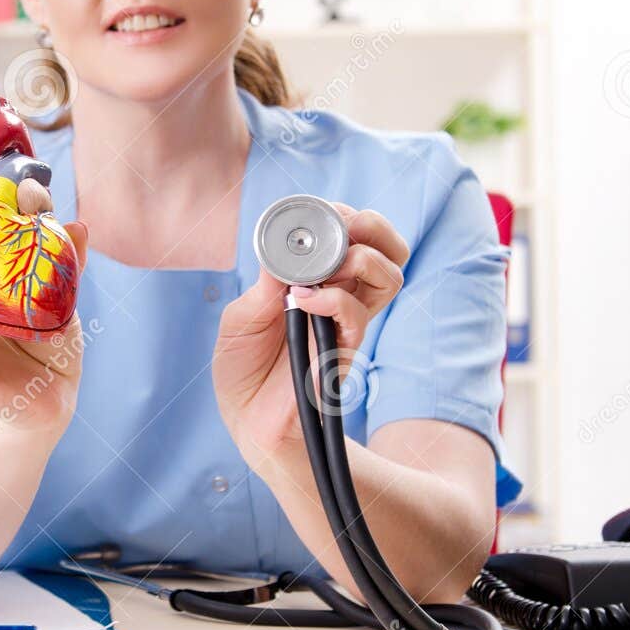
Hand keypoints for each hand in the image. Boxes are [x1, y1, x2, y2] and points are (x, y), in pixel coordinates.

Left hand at [212, 204, 409, 471]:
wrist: (246, 418)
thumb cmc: (243, 365)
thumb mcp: (240, 317)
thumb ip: (263, 286)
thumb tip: (282, 254)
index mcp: (316, 281)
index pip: (352, 237)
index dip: (345, 217)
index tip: (325, 211)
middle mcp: (339, 298)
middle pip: (388, 251)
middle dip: (374, 228)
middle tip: (347, 225)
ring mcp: (345, 324)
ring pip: (388, 278)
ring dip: (363, 257)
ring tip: (329, 265)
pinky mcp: (343, 352)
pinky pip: (356, 317)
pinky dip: (333, 300)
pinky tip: (304, 299)